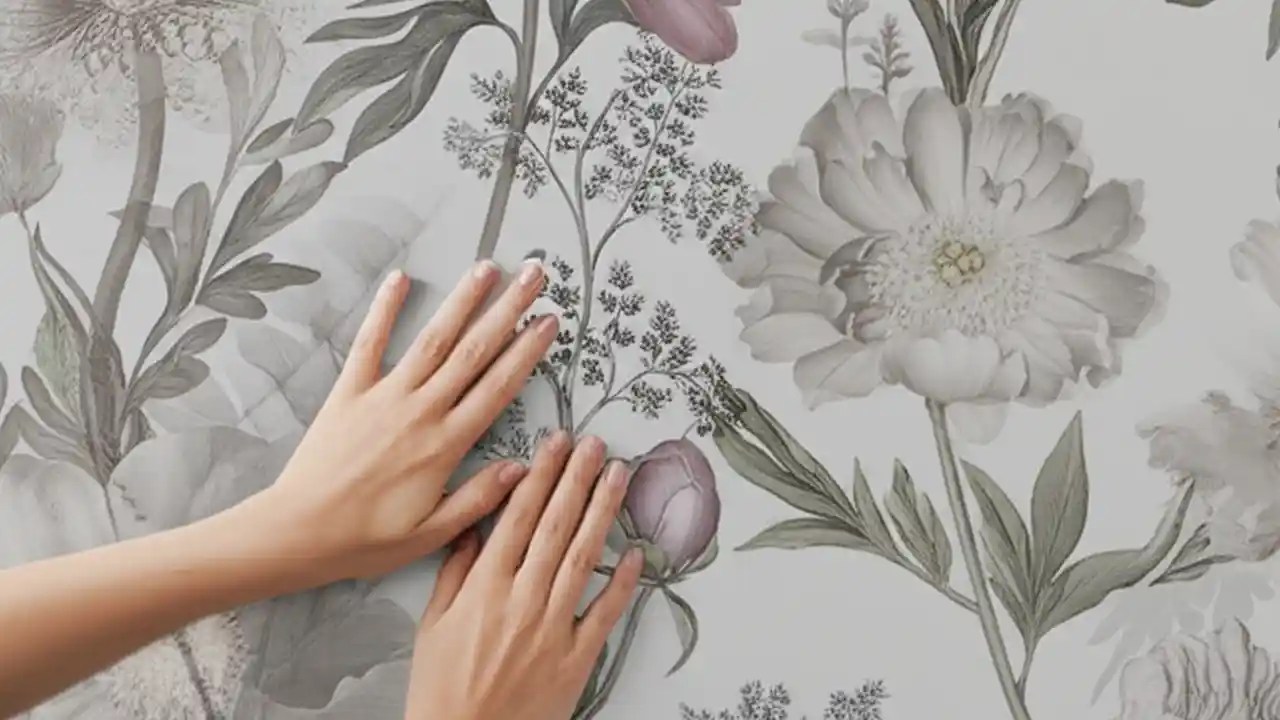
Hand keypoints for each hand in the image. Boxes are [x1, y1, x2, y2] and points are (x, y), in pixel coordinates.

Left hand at [243, 258, 557, 586]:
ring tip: (487, 267)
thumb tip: (523, 467)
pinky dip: (385, 309)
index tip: (548, 322)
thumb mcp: (432, 533)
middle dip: (508, 310)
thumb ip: (478, 497)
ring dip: (462, 301)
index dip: (527, 352)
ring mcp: (384, 395)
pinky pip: (369, 343)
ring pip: (433, 339)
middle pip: (474, 351)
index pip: (498, 388)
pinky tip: (400, 279)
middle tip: (533, 276)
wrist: (299, 531)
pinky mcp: (349, 392)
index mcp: (445, 444)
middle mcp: (420, 410)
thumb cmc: (366, 539)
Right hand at [405, 433, 643, 719]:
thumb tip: (472, 528)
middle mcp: (522, 599)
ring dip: (603, 512)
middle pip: (556, 526)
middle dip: (577, 479)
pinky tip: (637, 552)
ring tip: (619, 476)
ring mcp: (553, 627)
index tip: (557, 443)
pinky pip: (604, 612)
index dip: (541, 474)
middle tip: (597, 444)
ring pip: (584, 557)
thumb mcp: (432, 625)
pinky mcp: (576, 657)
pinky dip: (623, 582)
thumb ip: (454, 572)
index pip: (519, 515)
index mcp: (484, 586)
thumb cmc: (441, 687)